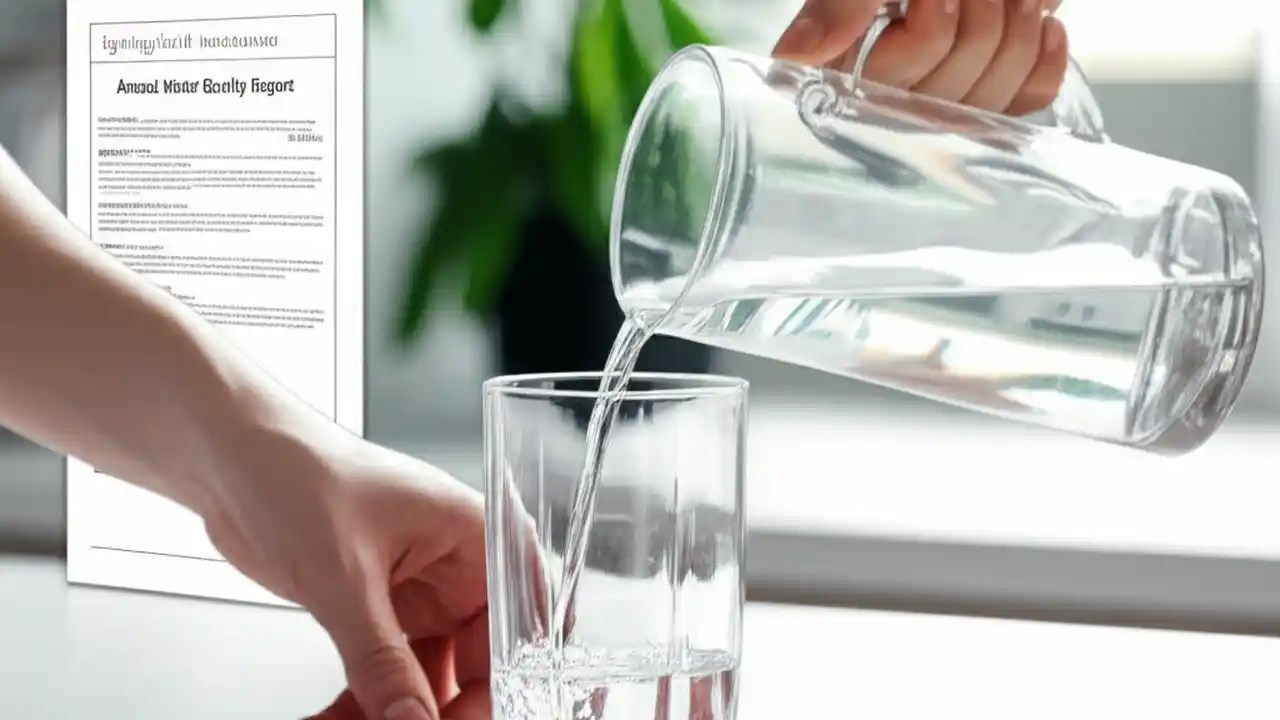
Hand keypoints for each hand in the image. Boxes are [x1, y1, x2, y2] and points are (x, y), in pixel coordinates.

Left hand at [199, 421, 488, 719]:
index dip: (500, 683)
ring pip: (428, 678)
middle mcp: (457, 569)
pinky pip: (387, 676)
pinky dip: (365, 707)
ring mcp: (419, 594)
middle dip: (443, 708)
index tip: (464, 718)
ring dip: (397, 714)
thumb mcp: (343, 577)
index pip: (519, 628)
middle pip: (479, 663)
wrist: (229, 462)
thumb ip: (380, 660)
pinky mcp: (379, 612)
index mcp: (475, 537)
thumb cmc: (297, 474)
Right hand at [773, 0, 1068, 115]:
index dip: (933, 26)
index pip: (895, 80)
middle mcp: (888, 94)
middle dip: (979, 16)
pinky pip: (1029, 98)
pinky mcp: (996, 87)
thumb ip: (836, 5)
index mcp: (841, 68)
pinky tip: (1042, 21)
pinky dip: (1044, 56)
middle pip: (949, 94)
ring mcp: (945, 95)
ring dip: (1015, 26)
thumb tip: (793, 54)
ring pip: (992, 98)